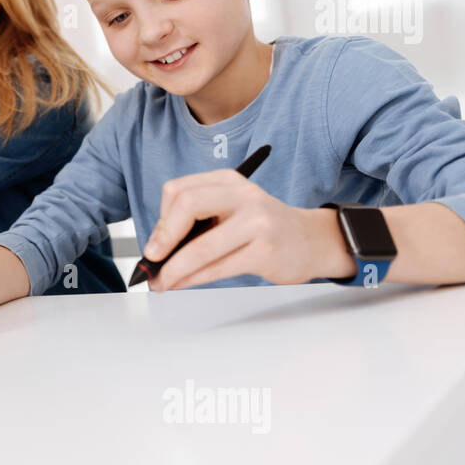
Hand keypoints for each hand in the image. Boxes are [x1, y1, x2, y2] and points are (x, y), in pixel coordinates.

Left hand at [143, 169, 349, 290]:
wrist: (311, 241)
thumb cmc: (263, 228)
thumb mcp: (231, 211)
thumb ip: (198, 221)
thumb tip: (157, 247)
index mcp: (228, 181)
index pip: (179, 190)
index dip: (161, 219)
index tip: (154, 243)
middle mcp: (243, 195)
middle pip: (187, 206)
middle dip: (163, 238)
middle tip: (152, 260)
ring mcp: (257, 222)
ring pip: (201, 246)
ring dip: (174, 269)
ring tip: (162, 281)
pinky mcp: (265, 250)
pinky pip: (218, 267)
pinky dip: (194, 278)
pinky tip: (183, 283)